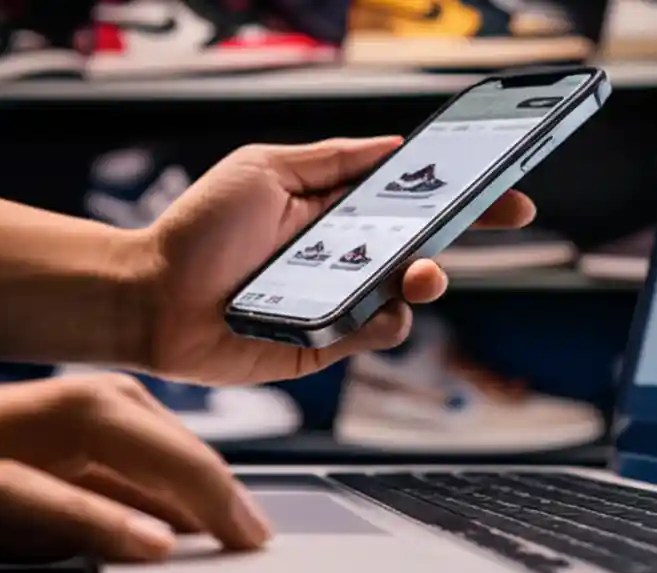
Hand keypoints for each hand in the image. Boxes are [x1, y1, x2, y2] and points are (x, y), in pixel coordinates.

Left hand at [144, 136, 536, 384]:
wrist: (152, 294)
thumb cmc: (199, 229)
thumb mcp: (265, 169)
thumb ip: (331, 159)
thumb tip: (392, 145)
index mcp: (335, 211)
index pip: (410, 199)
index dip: (459, 193)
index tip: (505, 183)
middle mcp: (344, 256)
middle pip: (424, 244)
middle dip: (468, 230)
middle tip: (501, 217)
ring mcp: (338, 301)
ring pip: (408, 294)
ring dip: (427, 278)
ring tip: (423, 270)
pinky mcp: (325, 343)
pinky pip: (375, 334)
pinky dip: (386, 320)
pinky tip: (379, 306)